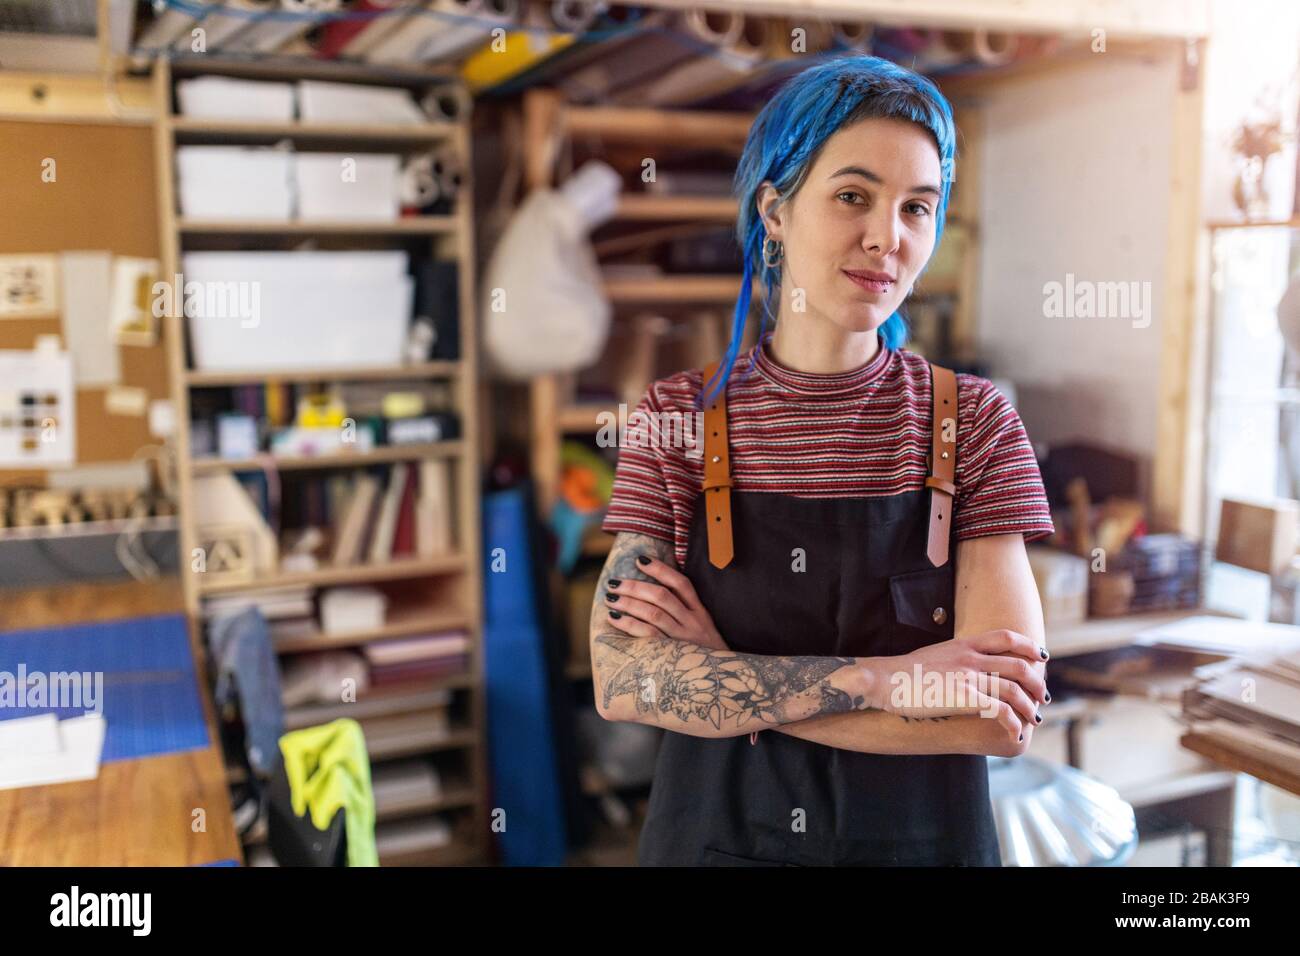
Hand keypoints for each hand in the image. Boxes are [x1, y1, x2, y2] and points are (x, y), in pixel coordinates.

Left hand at [603, 552, 728, 650]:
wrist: (722, 684)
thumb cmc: (706, 656)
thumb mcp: (703, 631)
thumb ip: (685, 612)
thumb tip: (654, 594)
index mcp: (701, 613)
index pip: (681, 584)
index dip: (660, 569)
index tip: (640, 559)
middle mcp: (693, 623)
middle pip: (662, 596)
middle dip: (635, 586)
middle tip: (614, 582)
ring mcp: (683, 639)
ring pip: (653, 613)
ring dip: (628, 602)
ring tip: (611, 598)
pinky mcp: (673, 655)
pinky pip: (648, 635)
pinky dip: (629, 624)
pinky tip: (614, 618)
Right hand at [867, 631, 1048, 746]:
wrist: (884, 680)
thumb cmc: (902, 673)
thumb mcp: (934, 655)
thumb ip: (955, 659)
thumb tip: (964, 670)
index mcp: (963, 644)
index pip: (1006, 637)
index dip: (1029, 646)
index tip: (1041, 657)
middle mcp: (970, 657)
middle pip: (1018, 665)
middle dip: (1037, 682)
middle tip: (1042, 696)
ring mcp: (969, 677)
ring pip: (1016, 690)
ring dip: (1031, 706)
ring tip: (1035, 719)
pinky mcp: (965, 698)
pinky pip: (1002, 711)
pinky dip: (1014, 724)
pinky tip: (1014, 734)